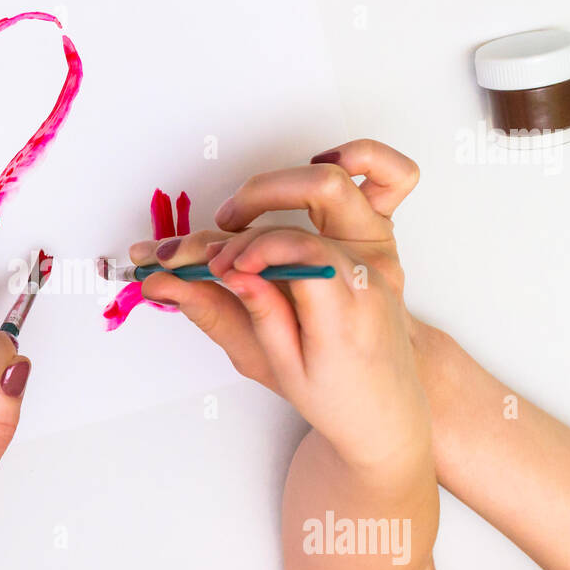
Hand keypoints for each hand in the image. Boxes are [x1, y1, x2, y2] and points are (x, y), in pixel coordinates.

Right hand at [130, 141, 424, 468]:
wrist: (386, 410)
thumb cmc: (335, 396)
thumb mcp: (272, 367)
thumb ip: (231, 315)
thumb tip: (180, 281)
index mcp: (349, 312)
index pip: (301, 250)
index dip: (249, 250)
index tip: (218, 266)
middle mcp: (373, 270)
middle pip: (320, 193)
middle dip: (256, 200)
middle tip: (219, 238)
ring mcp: (381, 249)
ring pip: (339, 180)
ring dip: (281, 183)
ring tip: (243, 212)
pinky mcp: (379, 239)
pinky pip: (388, 178)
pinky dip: (357, 159)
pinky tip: (312, 170)